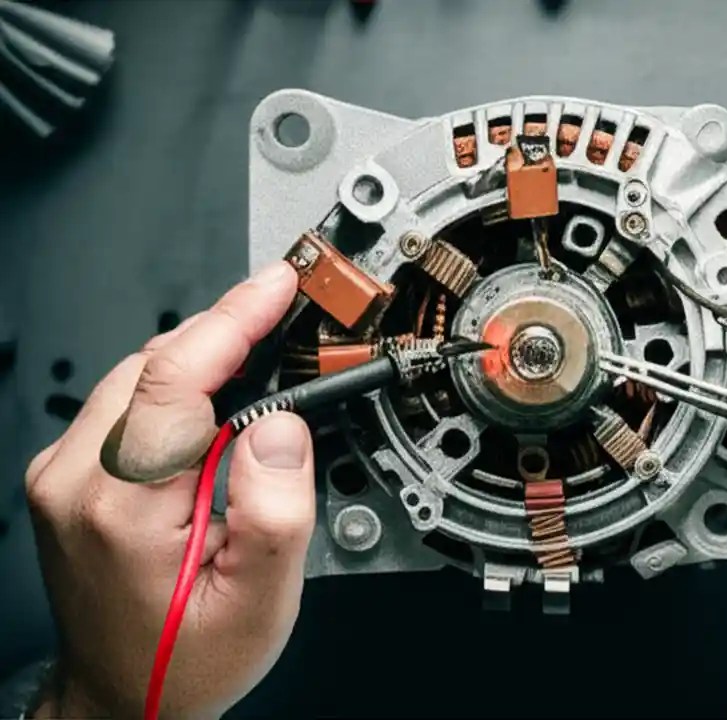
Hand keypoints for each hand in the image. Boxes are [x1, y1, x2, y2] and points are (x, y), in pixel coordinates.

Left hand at [24, 262, 312, 718]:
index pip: (175, 380)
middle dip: (222, 330)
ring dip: (201, 357)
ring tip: (262, 350)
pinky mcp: (69, 478)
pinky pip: (127, 406)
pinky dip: (178, 386)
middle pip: (153, 366)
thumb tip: (282, 427)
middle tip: (283, 310)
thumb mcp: (260, 601)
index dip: (230, 322)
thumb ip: (277, 510)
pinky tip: (218, 397)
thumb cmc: (184, 659)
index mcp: (121, 506)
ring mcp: (63, 477)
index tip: (275, 288)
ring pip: (138, 380)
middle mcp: (75, 481)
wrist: (124, 699)